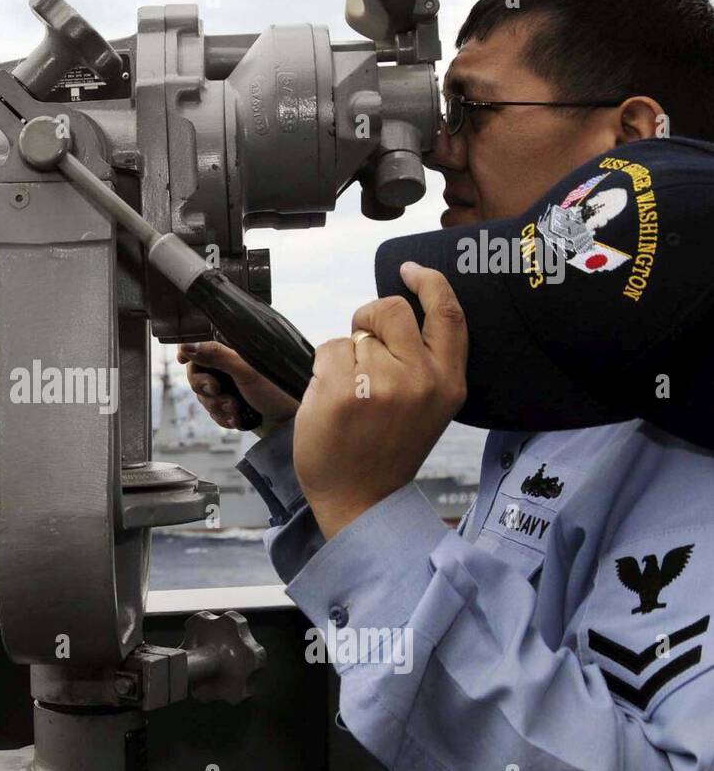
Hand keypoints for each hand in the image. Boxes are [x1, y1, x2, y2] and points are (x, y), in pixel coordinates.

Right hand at [177, 341, 298, 433]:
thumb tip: (186, 345)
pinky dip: (224, 418)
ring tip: (236, 409)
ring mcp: (232, 388)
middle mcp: (231, 368)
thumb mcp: (245, 371)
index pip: (202, 347)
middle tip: (218, 392)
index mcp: (235, 352)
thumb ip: (215, 356)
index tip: (182, 359)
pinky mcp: (233, 406)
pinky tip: (238, 419)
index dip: (189, 353)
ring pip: (205, 398)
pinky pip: (214, 413)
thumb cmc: (275, 392)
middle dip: (206, 389)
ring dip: (218, 407)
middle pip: (197, 376)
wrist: (291, 424)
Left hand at [293, 262, 467, 538]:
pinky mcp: (341, 391)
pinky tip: (331, 402)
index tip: (411, 271)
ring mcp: (379, 385)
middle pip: (389, 309)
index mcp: (448, 383)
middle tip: (361, 343)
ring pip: (352, 335)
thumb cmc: (387, 449)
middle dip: (368, 316)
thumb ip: (423, 361)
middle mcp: (419, 380)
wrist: (359, 499)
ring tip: (350, 397)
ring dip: (343, 357)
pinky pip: (327, 351)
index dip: (430, 282)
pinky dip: (322, 371)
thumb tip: (397, 310)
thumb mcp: (427, 406)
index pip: (448, 313)